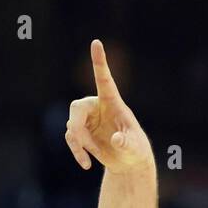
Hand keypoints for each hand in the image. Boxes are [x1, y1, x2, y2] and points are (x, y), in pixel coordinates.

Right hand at [65, 40, 154, 173]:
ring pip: (72, 125)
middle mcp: (97, 106)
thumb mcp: (134, 148)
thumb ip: (126, 143)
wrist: (128, 162)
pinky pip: (71, 137)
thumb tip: (117, 139)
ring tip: (89, 159)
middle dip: (76, 126)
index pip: (104, 80)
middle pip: (76, 108)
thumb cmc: (136, 150)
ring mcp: (88, 119)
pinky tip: (86, 164)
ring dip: (79, 144)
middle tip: (81, 143)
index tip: (96, 42)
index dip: (99, 62)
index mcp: (113, 103)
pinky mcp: (81, 131)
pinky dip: (77, 151)